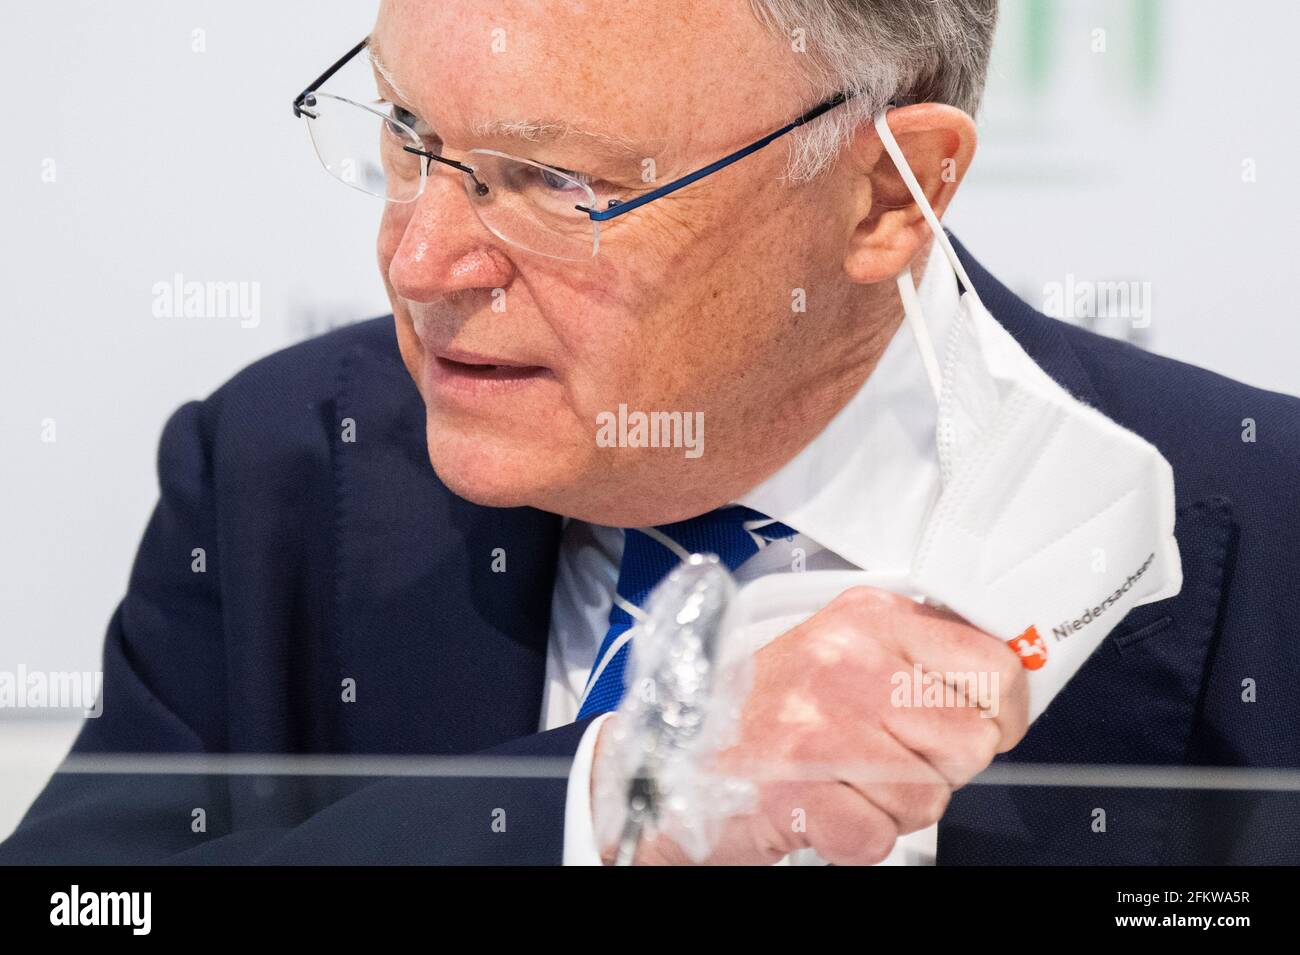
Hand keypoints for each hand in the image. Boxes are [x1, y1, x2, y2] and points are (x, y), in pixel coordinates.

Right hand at [593, 586, 1028, 864]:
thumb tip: (1007, 689)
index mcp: (867, 617)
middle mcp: (847, 662)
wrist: (674, 754)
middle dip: (937, 766)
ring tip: (842, 780)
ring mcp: (819, 726)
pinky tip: (820, 807)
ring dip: (893, 807)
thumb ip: (917, 657)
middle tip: (884, 758)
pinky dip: (854, 838)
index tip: (982, 727)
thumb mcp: (843, 649)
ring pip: (929, 796)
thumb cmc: (769, 706)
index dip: (1001, 714)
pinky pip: (879, 838)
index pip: (995, 666)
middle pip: (970, 741)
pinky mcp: (797, 790)